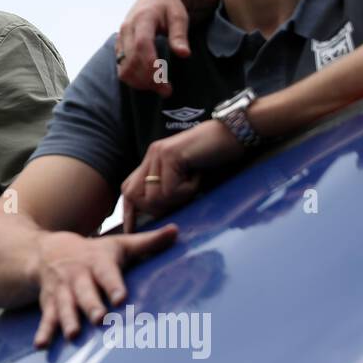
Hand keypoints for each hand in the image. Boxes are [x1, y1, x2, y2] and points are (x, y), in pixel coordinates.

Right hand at [33, 226, 177, 347]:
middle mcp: (77, 276)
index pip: (106, 274)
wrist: (47, 250)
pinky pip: (46, 318)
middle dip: (90, 305)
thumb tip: (176, 231)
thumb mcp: (119, 244)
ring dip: (68, 320)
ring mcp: (62, 291)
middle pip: (84, 292)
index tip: (121, 298)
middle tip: (99, 319)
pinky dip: (44, 332)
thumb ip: (148, 242)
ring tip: (73, 334)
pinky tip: (41, 345)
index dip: (114, 285)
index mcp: (96, 262)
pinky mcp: (50, 304)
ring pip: (65, 306)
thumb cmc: (93, 252)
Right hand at [117, 0, 192, 95]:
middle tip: (167, 90)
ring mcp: (120, 39)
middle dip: (148, 79)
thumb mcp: (179, 17)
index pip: (141, 45)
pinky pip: (121, 68)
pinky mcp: (119, 47)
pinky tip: (150, 82)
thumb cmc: (170, 7)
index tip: (163, 79)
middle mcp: (126, 29)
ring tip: (160, 88)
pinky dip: (134, 79)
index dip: (150, 64)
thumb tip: (184, 54)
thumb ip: (180, 35)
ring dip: (140, 83)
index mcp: (142, 19)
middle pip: (131, 60)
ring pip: (123, 68)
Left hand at [121, 120, 241, 228]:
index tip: (132, 230)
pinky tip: (199, 176)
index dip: (130, 211)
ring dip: (178, 198)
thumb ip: (169, 190)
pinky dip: (188, 190)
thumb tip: (158, 215)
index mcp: (152, 161)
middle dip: (157, 208)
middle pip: (135, 196)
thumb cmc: (216, 158)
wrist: (234, 133)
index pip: (128, 189)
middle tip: (183, 197)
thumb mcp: (186, 177)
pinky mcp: (170, 154)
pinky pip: (171, 190)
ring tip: (194, 182)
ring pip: (154, 197)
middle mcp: (151, 156)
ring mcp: (158, 153)